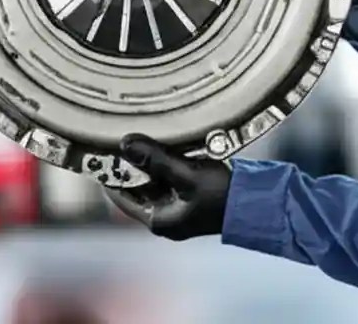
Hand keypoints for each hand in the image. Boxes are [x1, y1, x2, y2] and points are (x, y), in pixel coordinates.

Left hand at [104, 133, 232, 240]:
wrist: (256, 204)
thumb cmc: (221, 195)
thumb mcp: (185, 175)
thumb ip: (154, 159)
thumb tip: (124, 143)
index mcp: (158, 219)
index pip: (120, 196)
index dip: (110, 175)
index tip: (100, 153)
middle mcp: (164, 216)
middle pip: (135, 188)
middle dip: (129, 166)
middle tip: (118, 140)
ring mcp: (177, 207)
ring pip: (151, 181)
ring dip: (146, 163)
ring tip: (138, 138)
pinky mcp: (189, 197)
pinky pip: (167, 179)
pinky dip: (162, 165)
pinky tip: (161, 146)